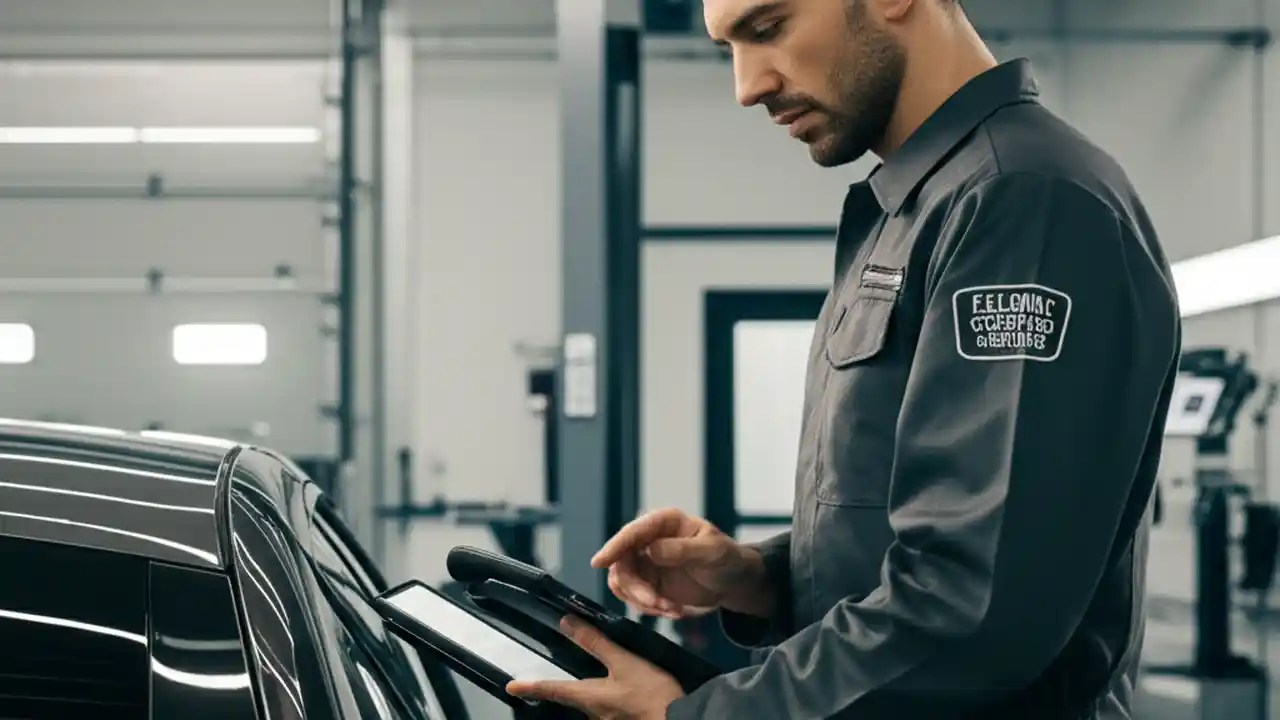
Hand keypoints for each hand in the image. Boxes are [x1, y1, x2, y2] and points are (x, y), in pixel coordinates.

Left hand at [507, 616, 683, 718]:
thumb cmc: (650, 693)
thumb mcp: (624, 662)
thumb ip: (596, 643)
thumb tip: (565, 623)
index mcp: (589, 698)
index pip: (553, 689)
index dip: (530, 686)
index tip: (510, 686)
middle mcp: (594, 714)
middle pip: (573, 699)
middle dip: (566, 689)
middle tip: (557, 678)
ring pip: (593, 705)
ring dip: (593, 693)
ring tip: (602, 679)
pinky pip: (610, 710)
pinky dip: (610, 699)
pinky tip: (624, 692)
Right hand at [591, 508, 774, 619]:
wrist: (734, 582)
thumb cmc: (728, 559)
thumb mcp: (711, 552)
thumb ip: (683, 550)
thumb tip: (651, 550)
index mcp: (664, 523)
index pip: (631, 533)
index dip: (613, 547)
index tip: (598, 562)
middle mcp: (650, 540)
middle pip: (621, 562)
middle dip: (635, 587)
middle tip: (657, 603)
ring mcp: (647, 562)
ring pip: (624, 582)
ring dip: (642, 601)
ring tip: (671, 609)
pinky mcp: (648, 583)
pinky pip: (634, 597)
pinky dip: (649, 608)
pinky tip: (673, 611)